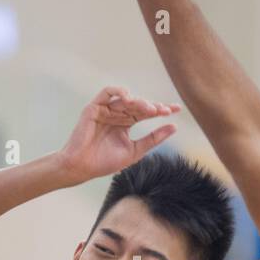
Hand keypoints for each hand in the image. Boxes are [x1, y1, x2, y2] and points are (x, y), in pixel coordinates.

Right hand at [57, 87, 179, 184]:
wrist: (82, 167)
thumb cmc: (105, 162)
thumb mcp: (135, 151)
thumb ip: (153, 138)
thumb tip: (174, 126)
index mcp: (126, 123)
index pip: (146, 112)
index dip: (161, 109)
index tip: (176, 110)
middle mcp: (116, 114)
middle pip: (138, 104)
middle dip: (153, 106)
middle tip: (165, 111)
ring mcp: (105, 110)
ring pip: (126, 100)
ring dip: (139, 103)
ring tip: (150, 110)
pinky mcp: (94, 108)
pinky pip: (107, 93)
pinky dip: (119, 92)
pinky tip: (130, 98)